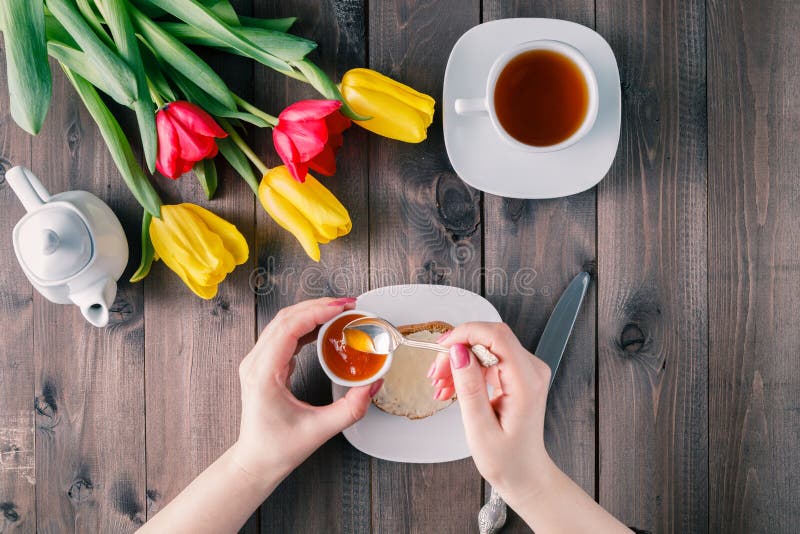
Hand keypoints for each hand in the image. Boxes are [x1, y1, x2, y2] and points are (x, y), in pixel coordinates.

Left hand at [231, 297, 381, 486]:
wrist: (256, 461)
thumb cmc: (278, 448)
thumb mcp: (320, 430)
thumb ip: (351, 409)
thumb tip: (373, 385)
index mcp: (264, 374)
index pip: (289, 328)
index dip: (317, 312)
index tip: (342, 307)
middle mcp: (255, 363)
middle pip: (286, 318)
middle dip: (318, 306)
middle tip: (348, 305)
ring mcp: (257, 362)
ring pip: (283, 322)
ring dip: (312, 312)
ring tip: (340, 311)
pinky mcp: (264, 365)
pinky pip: (284, 334)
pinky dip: (306, 325)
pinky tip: (325, 326)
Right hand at [428, 322, 554, 502]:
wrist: (525, 473)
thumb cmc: (507, 459)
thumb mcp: (480, 428)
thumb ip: (469, 387)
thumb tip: (458, 351)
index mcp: (526, 383)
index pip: (497, 337)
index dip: (466, 334)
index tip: (441, 347)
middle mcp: (531, 370)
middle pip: (489, 339)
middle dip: (457, 350)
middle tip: (435, 374)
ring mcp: (526, 371)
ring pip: (485, 347)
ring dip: (458, 360)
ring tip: (440, 385)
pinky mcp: (518, 374)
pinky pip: (488, 359)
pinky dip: (467, 368)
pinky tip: (451, 387)